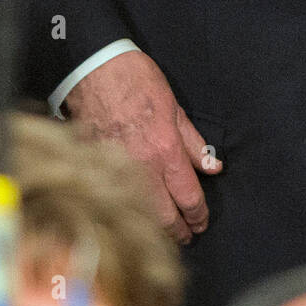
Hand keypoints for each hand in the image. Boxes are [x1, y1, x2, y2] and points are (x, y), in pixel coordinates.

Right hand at [64, 51, 222, 243]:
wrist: (92, 70)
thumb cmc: (136, 81)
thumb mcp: (174, 107)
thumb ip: (194, 142)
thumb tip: (213, 167)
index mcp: (166, 150)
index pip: (188, 197)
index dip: (199, 215)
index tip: (202, 222)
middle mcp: (142, 166)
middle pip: (164, 216)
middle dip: (179, 231)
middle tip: (189, 236)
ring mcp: (116, 170)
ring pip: (138, 213)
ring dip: (155, 228)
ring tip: (167, 234)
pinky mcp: (96, 168)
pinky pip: (116, 198)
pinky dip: (129, 212)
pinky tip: (137, 216)